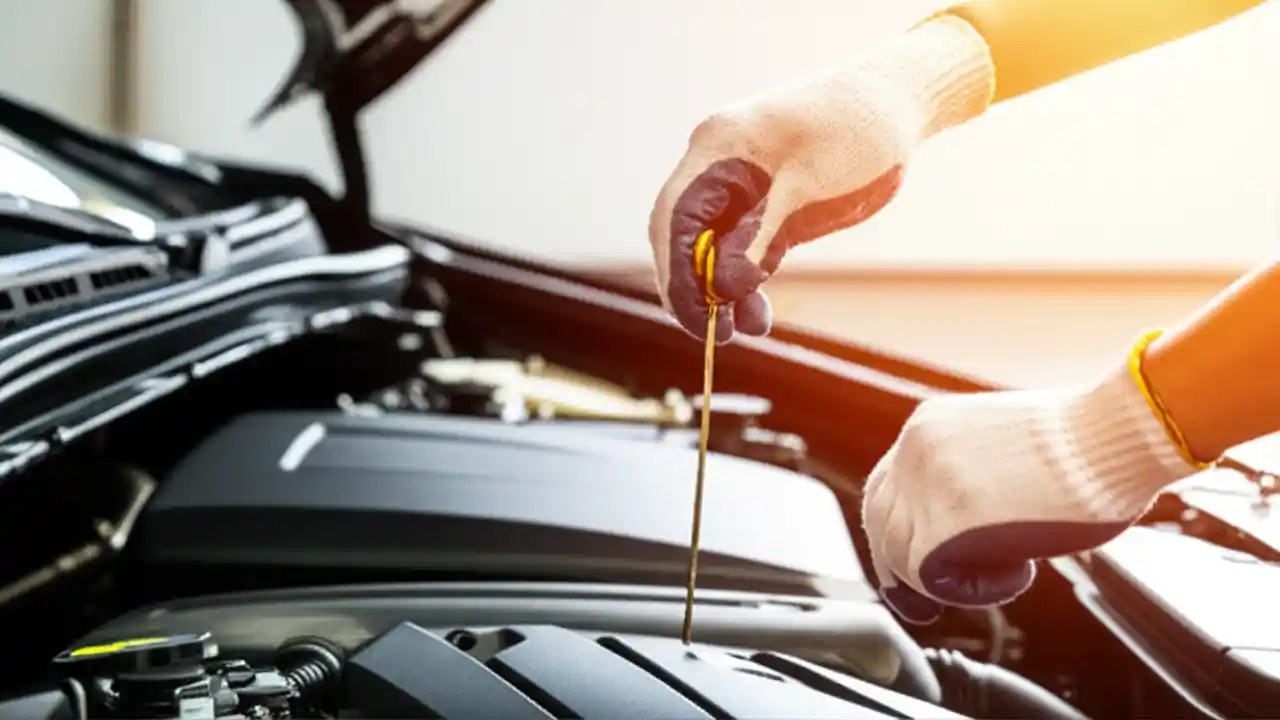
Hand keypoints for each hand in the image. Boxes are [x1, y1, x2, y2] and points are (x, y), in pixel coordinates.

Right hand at [647, 16, 993, 342]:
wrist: (897, 103)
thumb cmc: (858, 130)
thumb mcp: (809, 185)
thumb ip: (761, 234)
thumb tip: (722, 285)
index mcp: (718, 147)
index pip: (675, 217)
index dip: (677, 272)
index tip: (695, 318)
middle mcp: (718, 165)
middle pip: (682, 235)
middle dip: (692, 285)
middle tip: (715, 333)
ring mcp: (739, 186)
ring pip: (710, 248)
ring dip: (720, 289)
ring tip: (744, 328)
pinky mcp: (764, 205)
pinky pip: (739, 249)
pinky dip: (744, 280)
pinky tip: (757, 313)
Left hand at [861, 361, 1195, 623]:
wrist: (1119, 433)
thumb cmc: (1090, 442)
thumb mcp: (1006, 443)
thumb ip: (971, 473)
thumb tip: (963, 517)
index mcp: (929, 425)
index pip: (885, 488)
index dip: (896, 533)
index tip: (914, 566)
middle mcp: (915, 448)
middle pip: (879, 523)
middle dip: (900, 570)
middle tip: (927, 606)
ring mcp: (926, 484)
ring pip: (901, 556)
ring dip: (951, 579)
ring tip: (1013, 567)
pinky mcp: (945, 523)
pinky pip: (929, 578)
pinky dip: (973, 590)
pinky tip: (1021, 571)